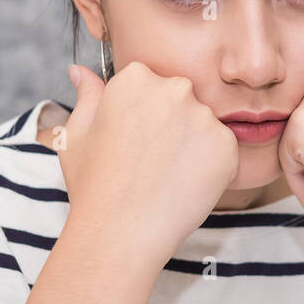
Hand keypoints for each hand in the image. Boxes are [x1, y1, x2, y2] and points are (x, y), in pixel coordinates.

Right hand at [58, 60, 239, 261]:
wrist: (122, 232)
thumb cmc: (94, 186)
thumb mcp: (77, 135)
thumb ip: (88, 97)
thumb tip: (81, 71)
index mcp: (136, 77)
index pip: (149, 81)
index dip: (141, 113)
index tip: (133, 139)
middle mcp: (174, 88)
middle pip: (180, 98)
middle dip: (170, 122)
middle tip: (151, 160)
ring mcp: (204, 116)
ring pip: (203, 123)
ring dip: (192, 143)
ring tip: (166, 175)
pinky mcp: (227, 145)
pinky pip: (222, 148)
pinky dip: (210, 165)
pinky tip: (184, 185)